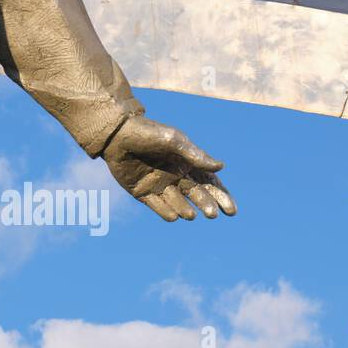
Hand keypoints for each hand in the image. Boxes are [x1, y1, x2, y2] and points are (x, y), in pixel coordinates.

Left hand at [100, 115, 235, 221]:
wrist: (116, 135)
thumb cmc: (147, 133)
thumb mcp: (173, 141)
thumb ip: (195, 155)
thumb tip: (221, 167)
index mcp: (186, 163)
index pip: (209, 183)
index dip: (221, 196)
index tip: (231, 211)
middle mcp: (175, 176)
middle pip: (197, 196)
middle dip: (206, 205)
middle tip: (211, 214)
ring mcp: (159, 186)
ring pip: (179, 204)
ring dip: (185, 210)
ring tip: (189, 213)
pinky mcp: (142, 193)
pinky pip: (158, 207)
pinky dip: (166, 212)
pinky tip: (174, 214)